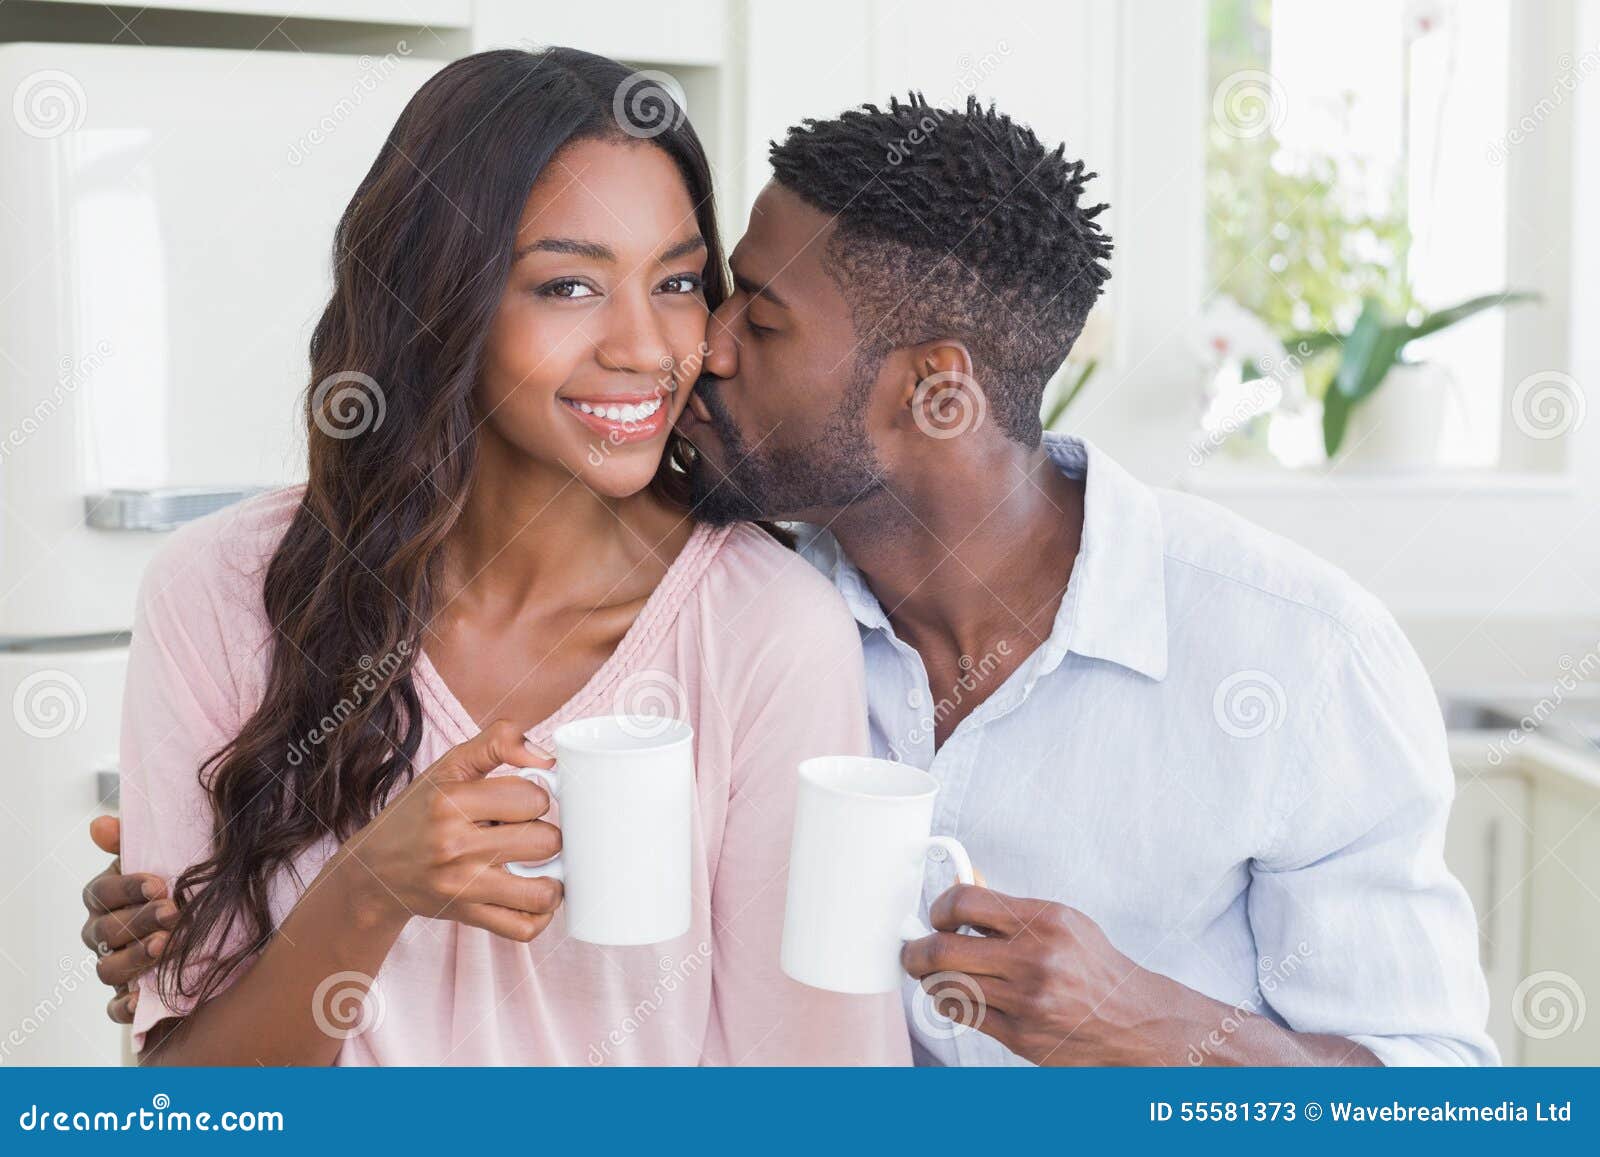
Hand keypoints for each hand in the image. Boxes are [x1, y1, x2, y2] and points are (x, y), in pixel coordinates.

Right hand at [81, 816, 178, 1023]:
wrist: (212, 929)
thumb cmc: (179, 887)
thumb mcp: (165, 859)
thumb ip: (132, 842)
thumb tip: (100, 826)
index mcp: (106, 898)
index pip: (99, 893)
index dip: (126, 888)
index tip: (159, 884)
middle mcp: (102, 933)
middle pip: (104, 931)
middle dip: (138, 921)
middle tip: (173, 913)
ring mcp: (113, 965)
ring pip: (106, 968)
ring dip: (134, 957)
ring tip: (166, 946)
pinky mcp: (126, 998)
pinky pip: (114, 1009)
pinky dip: (124, 1006)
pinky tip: (142, 998)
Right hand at [334, 720, 564, 941]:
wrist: (376, 870)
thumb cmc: (421, 812)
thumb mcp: (450, 766)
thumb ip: (498, 742)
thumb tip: (547, 756)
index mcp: (450, 802)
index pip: (532, 797)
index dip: (537, 796)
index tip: (521, 801)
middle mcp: (454, 846)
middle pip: (545, 842)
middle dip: (547, 834)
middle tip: (528, 832)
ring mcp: (461, 888)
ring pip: (544, 891)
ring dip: (552, 877)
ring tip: (539, 865)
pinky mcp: (467, 917)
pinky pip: (526, 927)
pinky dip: (540, 914)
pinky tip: (530, 893)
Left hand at [900, 885, 1170, 1065]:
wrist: (1133, 1019)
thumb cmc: (1093, 966)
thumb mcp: (1059, 920)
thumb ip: (1006, 905)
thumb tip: (963, 878)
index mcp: (1044, 920)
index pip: (964, 901)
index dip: (938, 907)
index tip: (937, 915)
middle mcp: (1035, 959)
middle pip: (942, 949)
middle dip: (916, 951)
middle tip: (914, 950)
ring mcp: (1026, 1001)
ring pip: (945, 986)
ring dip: (931, 979)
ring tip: (938, 973)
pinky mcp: (1020, 1035)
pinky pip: (963, 1015)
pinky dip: (951, 1002)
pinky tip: (959, 995)